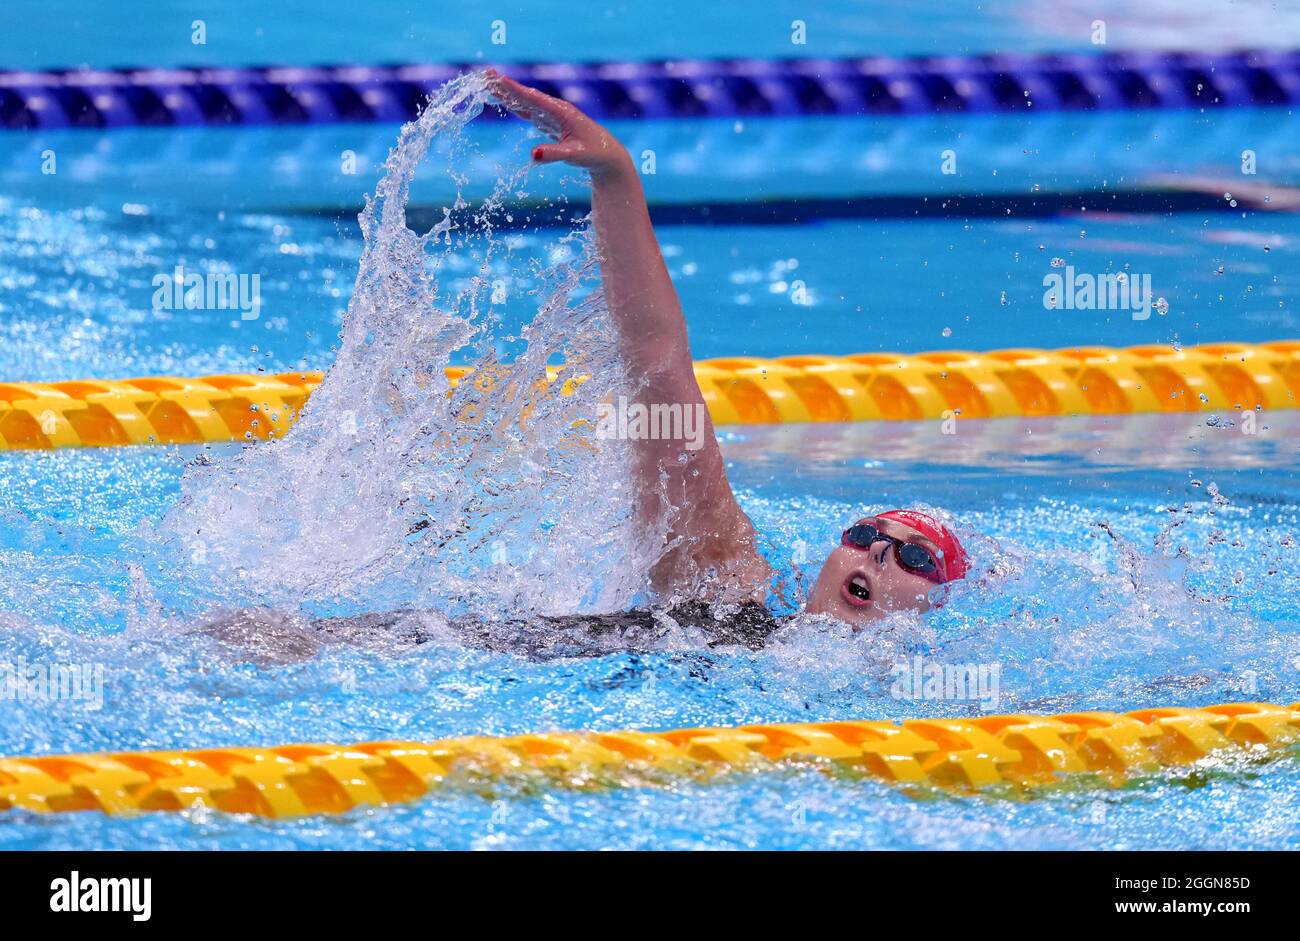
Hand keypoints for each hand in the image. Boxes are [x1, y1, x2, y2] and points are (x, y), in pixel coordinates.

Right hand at [485, 69, 632, 179]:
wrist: (607, 156)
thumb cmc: (593, 154)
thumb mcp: (574, 156)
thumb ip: (553, 154)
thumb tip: (533, 155)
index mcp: (561, 112)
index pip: (532, 98)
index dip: (513, 88)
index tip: (496, 78)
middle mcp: (556, 110)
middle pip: (526, 96)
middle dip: (505, 87)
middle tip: (485, 76)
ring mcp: (554, 116)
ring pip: (527, 103)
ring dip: (509, 95)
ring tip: (490, 86)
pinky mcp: (553, 124)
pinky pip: (532, 112)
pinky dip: (518, 106)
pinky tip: (508, 102)